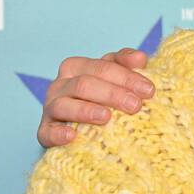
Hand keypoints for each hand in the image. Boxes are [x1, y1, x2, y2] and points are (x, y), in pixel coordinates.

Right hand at [37, 48, 153, 146]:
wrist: (82, 131)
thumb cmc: (104, 99)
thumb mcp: (116, 79)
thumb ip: (127, 65)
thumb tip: (140, 58)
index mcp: (77, 67)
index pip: (103, 67)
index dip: (127, 77)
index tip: (149, 90)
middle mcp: (61, 85)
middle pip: (85, 84)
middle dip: (112, 94)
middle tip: (135, 106)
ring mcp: (51, 108)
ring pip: (64, 105)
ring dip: (85, 110)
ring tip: (107, 117)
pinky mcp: (45, 132)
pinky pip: (48, 132)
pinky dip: (58, 133)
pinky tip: (72, 136)